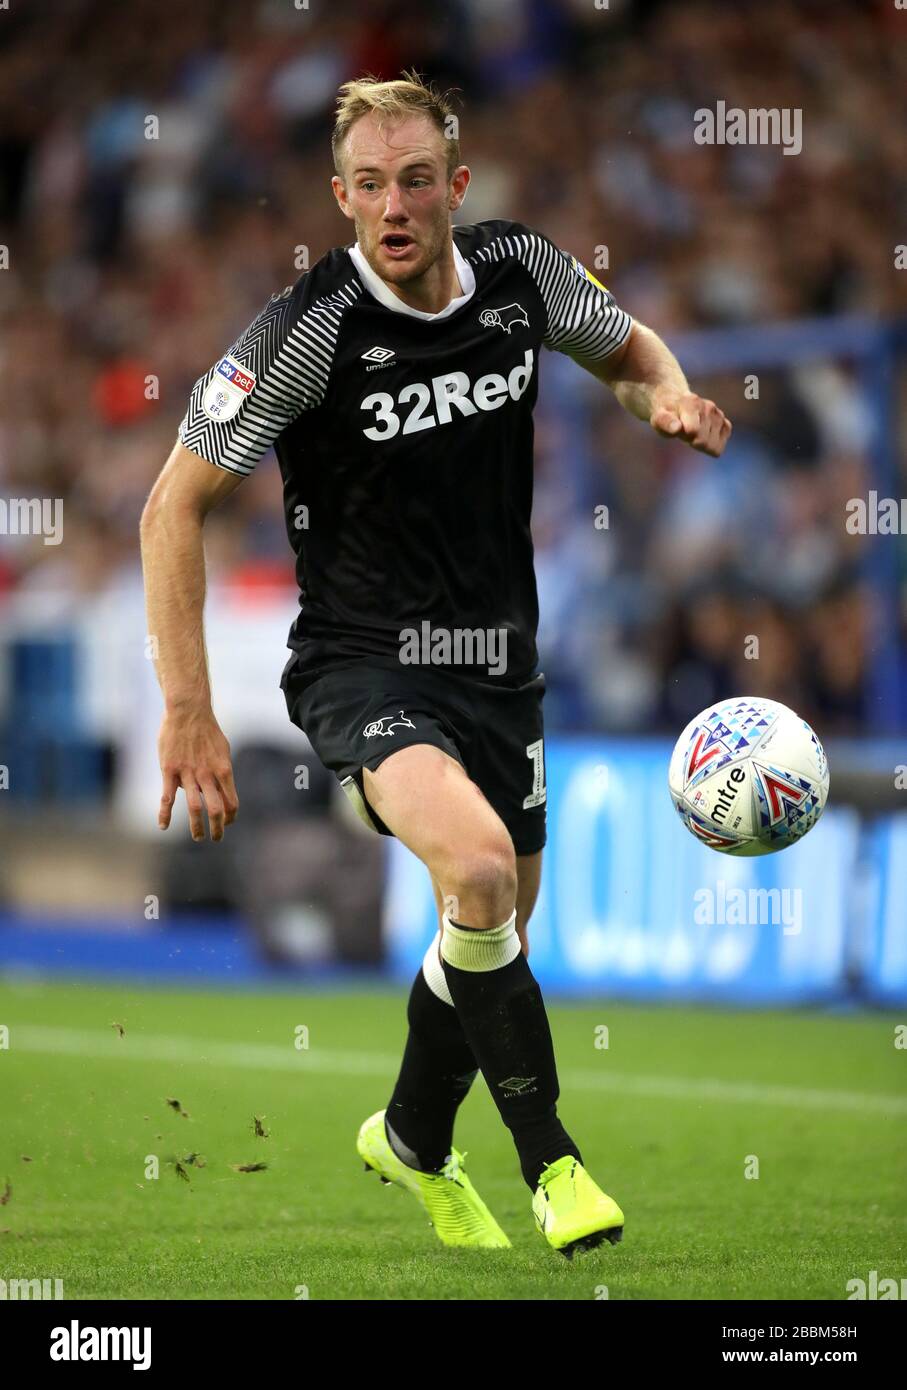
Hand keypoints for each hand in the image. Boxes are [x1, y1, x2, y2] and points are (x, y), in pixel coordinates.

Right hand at [157, 708, 238, 841]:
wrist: (188, 711)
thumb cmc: (207, 731)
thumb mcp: (223, 750)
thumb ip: (221, 770)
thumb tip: (218, 788)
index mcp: (223, 770)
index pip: (232, 801)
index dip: (231, 816)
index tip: (227, 823)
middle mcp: (208, 774)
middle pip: (216, 808)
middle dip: (218, 827)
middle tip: (216, 838)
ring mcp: (188, 773)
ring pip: (194, 807)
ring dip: (197, 826)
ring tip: (198, 838)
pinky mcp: (169, 770)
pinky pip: (167, 797)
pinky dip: (164, 814)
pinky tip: (163, 826)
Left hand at [650, 390, 731, 456]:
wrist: (677, 404)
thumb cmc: (667, 415)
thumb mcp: (659, 418)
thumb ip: (666, 422)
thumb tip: (677, 428)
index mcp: (692, 403)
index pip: (694, 431)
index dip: (686, 437)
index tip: (680, 431)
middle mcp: (709, 407)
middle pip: (704, 442)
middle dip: (693, 441)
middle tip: (685, 432)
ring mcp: (719, 415)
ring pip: (713, 445)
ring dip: (702, 443)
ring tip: (693, 432)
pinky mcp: (725, 424)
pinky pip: (721, 445)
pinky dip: (711, 444)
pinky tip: (703, 436)